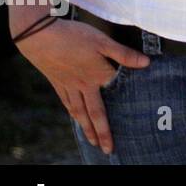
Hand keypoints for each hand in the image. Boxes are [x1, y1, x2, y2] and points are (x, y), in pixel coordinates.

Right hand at [14, 18, 149, 154]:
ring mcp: (68, 85)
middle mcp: (83, 85)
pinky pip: (67, 102)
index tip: (123, 133)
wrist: (39, 36)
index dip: (119, 114)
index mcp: (97, 76)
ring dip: (86, 127)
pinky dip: (72, 113)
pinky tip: (75, 117)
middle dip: (101, 132)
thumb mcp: (103, 41)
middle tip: (107, 149)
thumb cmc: (74, 36)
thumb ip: (123, 54)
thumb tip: (146, 63)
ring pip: (79, 111)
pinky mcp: (57, 82)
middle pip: (94, 113)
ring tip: (91, 140)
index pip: (112, 99)